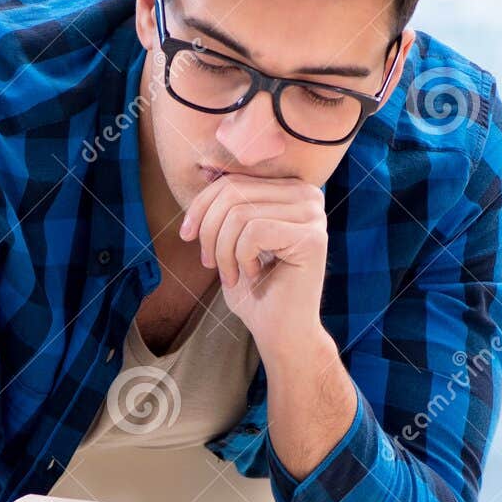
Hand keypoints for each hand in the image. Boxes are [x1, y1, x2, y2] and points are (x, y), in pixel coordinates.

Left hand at [178, 173, 327, 356]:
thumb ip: (228, 205)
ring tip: (231, 276)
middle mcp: (308, 196)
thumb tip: (206, 169)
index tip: (187, 236)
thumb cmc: (256, 289)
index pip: (232, 180)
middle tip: (210, 264)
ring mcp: (314, 215)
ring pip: (239, 213)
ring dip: (223, 250)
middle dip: (209, 230)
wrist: (281, 332)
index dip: (200, 206)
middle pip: (233, 192)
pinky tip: (254, 275)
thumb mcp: (233, 238)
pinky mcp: (312, 238)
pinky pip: (253, 232)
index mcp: (290, 190)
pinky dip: (241, 258)